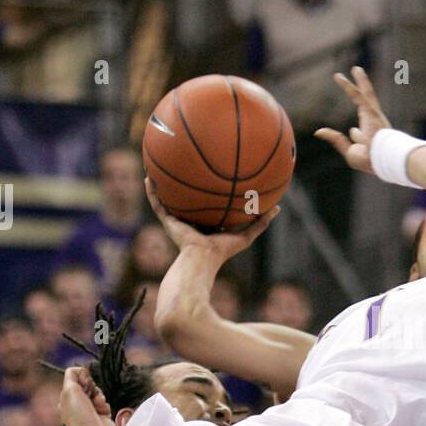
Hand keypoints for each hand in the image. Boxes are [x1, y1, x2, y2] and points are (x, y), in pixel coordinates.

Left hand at [59, 366, 117, 425]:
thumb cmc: (79, 415)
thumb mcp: (69, 390)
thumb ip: (73, 375)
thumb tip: (82, 371)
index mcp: (66, 397)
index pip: (76, 377)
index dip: (83, 379)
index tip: (84, 386)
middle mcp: (76, 403)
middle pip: (89, 384)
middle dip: (93, 388)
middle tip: (91, 397)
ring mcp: (89, 409)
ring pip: (99, 392)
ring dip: (100, 397)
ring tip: (97, 407)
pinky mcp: (101, 415)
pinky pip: (106, 402)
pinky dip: (105, 406)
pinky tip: (102, 413)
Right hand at [146, 176, 279, 259]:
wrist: (202, 259)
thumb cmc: (223, 251)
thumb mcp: (246, 235)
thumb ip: (260, 222)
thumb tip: (277, 207)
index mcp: (207, 224)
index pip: (207, 206)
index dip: (209, 194)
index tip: (212, 178)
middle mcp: (190, 221)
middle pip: (187, 200)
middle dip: (185, 187)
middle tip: (185, 166)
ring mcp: (177, 221)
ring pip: (168, 200)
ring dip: (163, 185)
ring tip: (157, 167)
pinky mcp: (168, 222)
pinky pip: (157, 204)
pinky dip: (151, 192)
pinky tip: (147, 177)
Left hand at [315, 65, 390, 173]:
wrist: (383, 160)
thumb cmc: (369, 161)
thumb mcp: (349, 152)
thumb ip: (335, 139)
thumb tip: (318, 131)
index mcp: (370, 136)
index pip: (362, 131)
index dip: (357, 134)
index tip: (353, 133)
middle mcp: (374, 122)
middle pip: (368, 102)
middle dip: (363, 91)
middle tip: (359, 78)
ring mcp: (374, 115)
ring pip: (366, 94)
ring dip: (361, 81)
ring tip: (356, 69)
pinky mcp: (371, 111)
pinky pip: (359, 96)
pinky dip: (349, 86)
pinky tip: (343, 76)